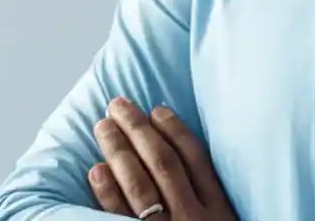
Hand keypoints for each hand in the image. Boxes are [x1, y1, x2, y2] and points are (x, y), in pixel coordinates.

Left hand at [88, 97, 237, 220]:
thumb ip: (209, 199)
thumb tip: (181, 158)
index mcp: (219, 211)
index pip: (196, 160)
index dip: (175, 131)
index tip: (156, 110)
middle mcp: (195, 220)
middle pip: (165, 164)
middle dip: (139, 130)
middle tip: (119, 105)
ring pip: (141, 185)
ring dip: (118, 151)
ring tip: (103, 127)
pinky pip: (119, 218)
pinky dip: (106, 192)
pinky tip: (95, 170)